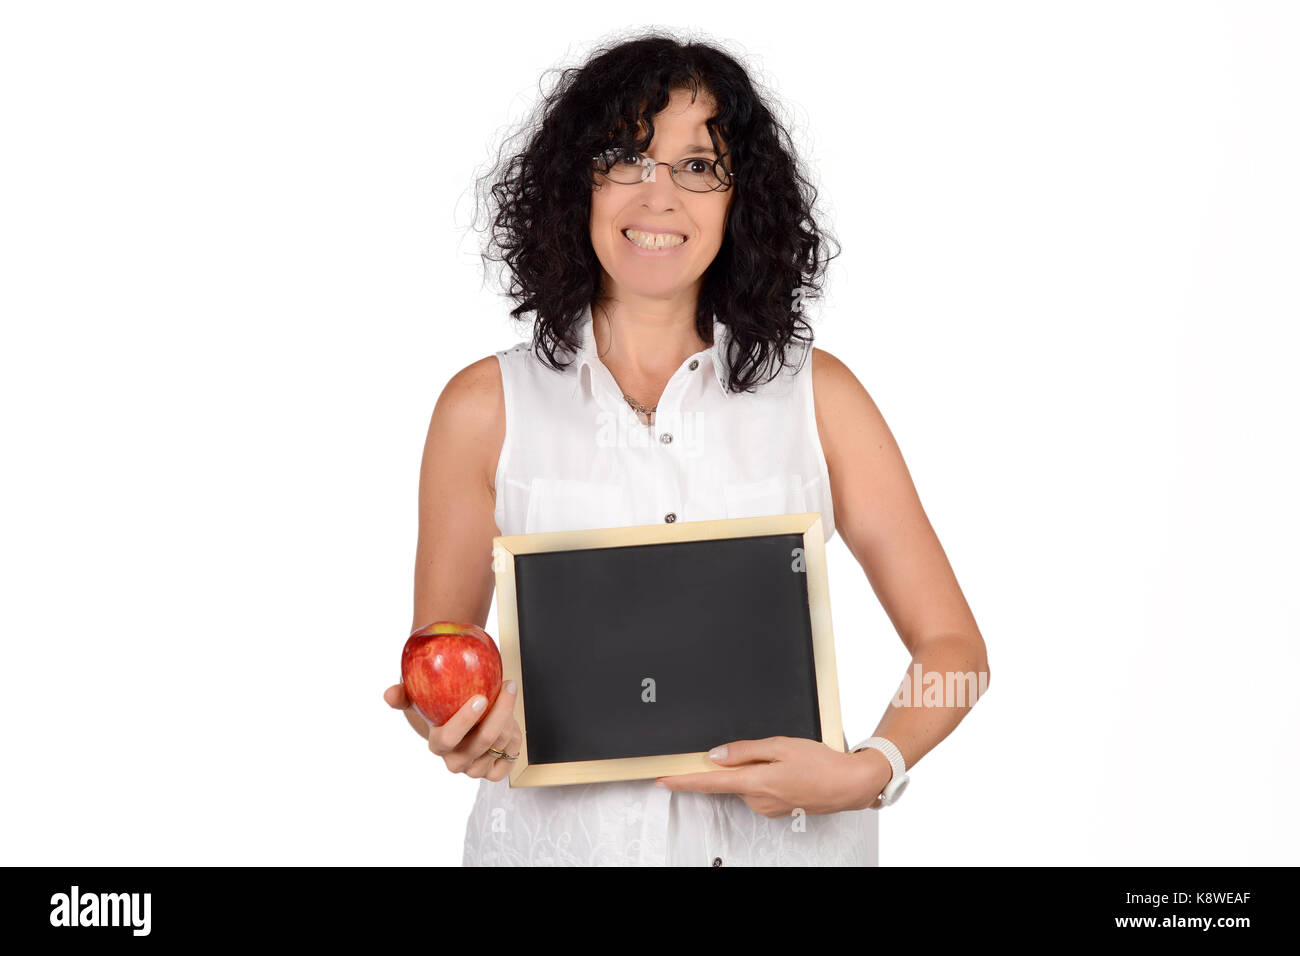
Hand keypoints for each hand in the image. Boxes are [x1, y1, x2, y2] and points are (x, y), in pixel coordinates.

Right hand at [383, 680, 520, 782]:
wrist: (463, 722)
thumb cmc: (440, 708)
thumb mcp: (420, 698)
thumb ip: (404, 695)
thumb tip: (389, 694)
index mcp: (438, 745)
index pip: (448, 738)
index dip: (464, 721)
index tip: (480, 698)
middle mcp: (456, 761)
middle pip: (482, 741)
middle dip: (499, 713)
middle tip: (507, 687)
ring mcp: (476, 769)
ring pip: (500, 744)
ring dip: (509, 717)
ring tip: (507, 695)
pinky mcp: (494, 772)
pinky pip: (511, 755)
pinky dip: (515, 736)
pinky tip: (510, 720)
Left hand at [654, 736, 889, 816]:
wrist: (849, 785)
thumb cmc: (821, 763)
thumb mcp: (780, 745)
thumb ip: (745, 751)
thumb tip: (716, 755)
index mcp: (756, 782)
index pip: (709, 783)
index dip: (683, 781)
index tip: (663, 780)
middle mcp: (758, 800)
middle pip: (730, 780)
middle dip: (737, 763)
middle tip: (764, 750)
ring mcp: (767, 807)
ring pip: (746, 783)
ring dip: (754, 769)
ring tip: (784, 757)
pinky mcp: (777, 809)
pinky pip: (759, 790)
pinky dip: (764, 777)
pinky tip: (786, 769)